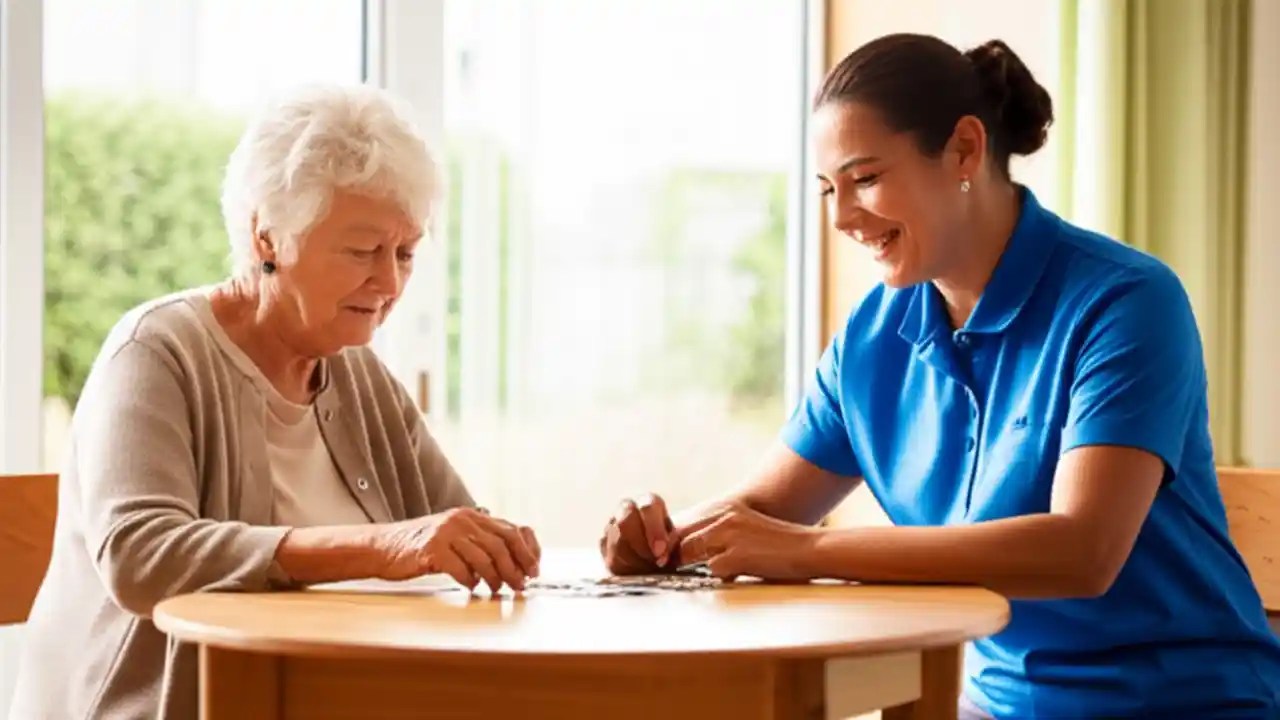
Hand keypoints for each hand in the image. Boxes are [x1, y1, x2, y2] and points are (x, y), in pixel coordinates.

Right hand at [378, 507, 540, 592]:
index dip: (528, 550)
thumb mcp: (456, 537)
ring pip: (485, 557)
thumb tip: (514, 564)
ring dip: (496, 577)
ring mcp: (447, 533)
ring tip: (498, 589)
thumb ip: (481, 543)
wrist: (384, 547)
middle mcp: (463, 520)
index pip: (513, 529)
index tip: (534, 569)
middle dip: (517, 567)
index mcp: (473, 516)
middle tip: (521, 584)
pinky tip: (471, 588)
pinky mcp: (432, 549)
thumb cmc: (422, 547)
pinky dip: (471, 581)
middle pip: (502, 543)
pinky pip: (460, 568)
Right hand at [599, 493, 677, 574]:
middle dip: (641, 546)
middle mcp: (626, 508)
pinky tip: (638, 573)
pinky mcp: (604, 544)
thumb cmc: (670, 545)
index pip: (648, 507)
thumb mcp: (676, 541)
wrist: (656, 554)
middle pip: (625, 521)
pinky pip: (610, 556)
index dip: (654, 530)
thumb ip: (671, 544)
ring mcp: (611, 524)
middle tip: (655, 563)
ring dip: (635, 560)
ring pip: (616, 541)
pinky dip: (625, 568)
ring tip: (650, 570)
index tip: (661, 552)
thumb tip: (663, 554)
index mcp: (649, 502)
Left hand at [677, 504, 818, 580]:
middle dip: (675, 556)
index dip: (674, 544)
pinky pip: (711, 570)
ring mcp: (729, 535)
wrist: (810, 549)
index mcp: (725, 511)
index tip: (673, 559)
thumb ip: (722, 537)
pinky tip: (735, 577)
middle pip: (680, 537)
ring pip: (689, 552)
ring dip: (694, 567)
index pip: (684, 525)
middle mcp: (723, 518)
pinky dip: (718, 577)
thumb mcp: (747, 531)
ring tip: (709, 575)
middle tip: (677, 571)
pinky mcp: (737, 554)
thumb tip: (698, 554)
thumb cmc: (781, 547)